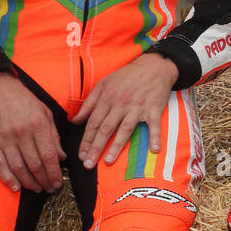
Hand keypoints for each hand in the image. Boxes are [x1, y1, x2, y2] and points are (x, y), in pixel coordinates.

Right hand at [0, 72, 64, 193]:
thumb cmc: (22, 99)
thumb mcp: (45, 111)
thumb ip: (53, 135)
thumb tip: (62, 156)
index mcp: (38, 124)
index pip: (49, 155)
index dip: (54, 172)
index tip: (58, 182)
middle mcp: (22, 133)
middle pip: (35, 164)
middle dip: (44, 180)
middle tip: (50, 189)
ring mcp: (5, 138)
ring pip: (19, 167)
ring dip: (29, 182)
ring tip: (37, 189)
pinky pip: (0, 164)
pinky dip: (8, 178)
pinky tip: (16, 187)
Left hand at [72, 53, 177, 168]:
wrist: (153, 66)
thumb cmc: (126, 76)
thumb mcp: (103, 84)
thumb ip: (89, 103)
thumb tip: (75, 121)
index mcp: (107, 98)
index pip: (93, 122)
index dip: (86, 140)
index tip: (81, 155)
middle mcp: (121, 104)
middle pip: (106, 129)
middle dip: (96, 148)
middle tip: (88, 164)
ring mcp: (138, 107)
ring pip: (125, 129)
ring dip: (117, 146)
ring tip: (108, 161)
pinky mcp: (154, 109)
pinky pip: (154, 125)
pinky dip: (154, 137)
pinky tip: (153, 150)